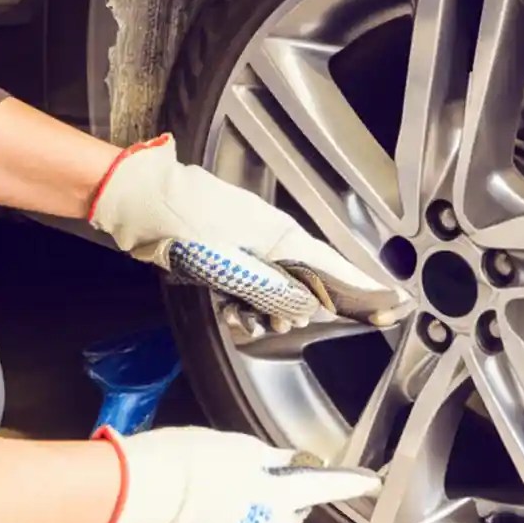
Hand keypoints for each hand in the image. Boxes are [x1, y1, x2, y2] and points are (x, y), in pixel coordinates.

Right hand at [74, 427, 380, 522]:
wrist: (143, 488)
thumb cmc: (191, 459)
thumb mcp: (240, 447)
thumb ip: (272, 458)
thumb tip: (289, 461)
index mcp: (280, 495)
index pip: (326, 488)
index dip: (350, 484)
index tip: (369, 482)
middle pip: (292, 511)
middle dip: (287, 494)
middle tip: (269, 473)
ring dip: (256, 509)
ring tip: (227, 486)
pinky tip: (207, 506)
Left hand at [88, 135, 408, 330]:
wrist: (133, 199)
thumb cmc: (178, 221)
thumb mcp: (229, 264)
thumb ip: (270, 290)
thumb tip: (303, 309)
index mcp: (279, 233)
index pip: (333, 265)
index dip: (362, 288)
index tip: (390, 303)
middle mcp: (269, 234)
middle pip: (307, 276)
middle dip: (306, 304)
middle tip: (300, 323)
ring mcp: (247, 238)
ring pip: (276, 281)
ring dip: (270, 305)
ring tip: (258, 320)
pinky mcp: (225, 247)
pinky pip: (251, 279)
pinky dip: (247, 298)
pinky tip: (234, 311)